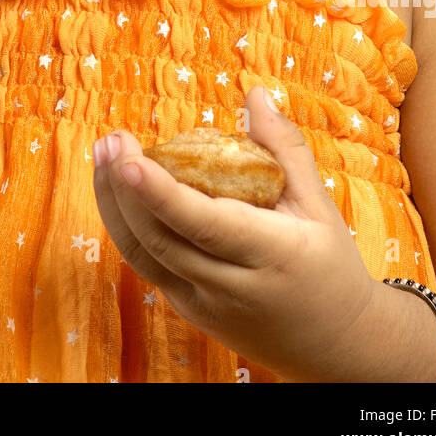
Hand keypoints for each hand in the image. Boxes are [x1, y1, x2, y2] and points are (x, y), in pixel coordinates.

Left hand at [93, 85, 376, 382]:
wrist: (333, 343)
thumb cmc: (328, 262)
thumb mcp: (319, 203)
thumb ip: (284, 146)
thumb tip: (254, 92)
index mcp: (273, 254)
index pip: (206, 224)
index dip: (162, 194)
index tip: (129, 159)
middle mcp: (232, 287)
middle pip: (162, 240)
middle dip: (124, 189)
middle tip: (110, 139)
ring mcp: (206, 305)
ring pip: (144, 257)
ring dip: (113, 205)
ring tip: (102, 154)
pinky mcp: (189, 310)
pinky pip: (149, 266)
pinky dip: (128, 226)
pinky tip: (117, 188)